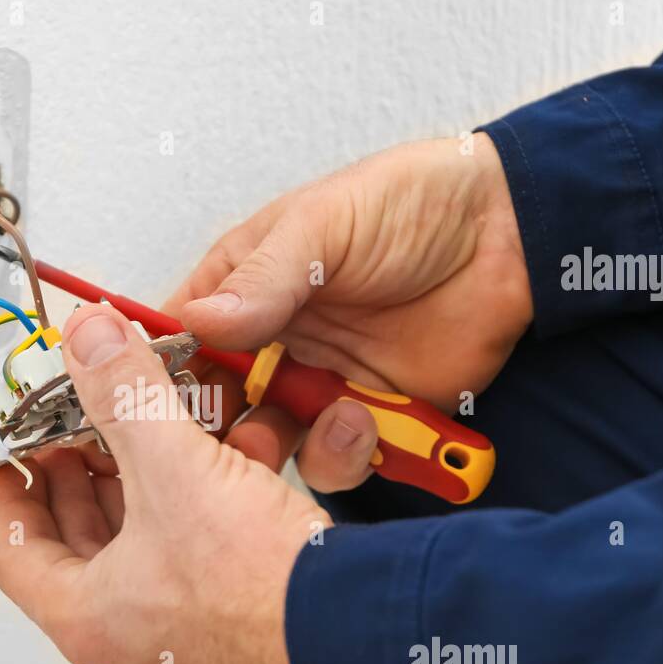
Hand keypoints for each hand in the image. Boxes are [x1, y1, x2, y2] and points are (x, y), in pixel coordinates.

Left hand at [0, 305, 328, 663]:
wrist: (364, 643)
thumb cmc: (263, 595)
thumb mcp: (177, 470)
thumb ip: (125, 395)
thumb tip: (88, 340)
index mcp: (90, 617)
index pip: (15, 553)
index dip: (8, 491)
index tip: (12, 453)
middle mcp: (133, 640)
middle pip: (82, 546)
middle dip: (83, 476)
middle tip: (81, 430)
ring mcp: (186, 642)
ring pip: (147, 546)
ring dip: (150, 481)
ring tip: (157, 428)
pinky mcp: (239, 629)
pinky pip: (201, 556)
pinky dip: (205, 504)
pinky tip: (230, 462)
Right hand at [165, 134, 530, 492]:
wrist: (509, 239)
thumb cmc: (412, 205)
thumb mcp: (325, 226)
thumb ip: (263, 279)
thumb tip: (198, 320)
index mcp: (243, 285)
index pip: (176, 336)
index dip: (158, 374)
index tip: (153, 405)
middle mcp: (269, 340)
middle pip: (211, 404)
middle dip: (215, 430)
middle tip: (235, 434)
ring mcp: (314, 382)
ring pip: (266, 441)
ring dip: (279, 447)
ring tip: (323, 416)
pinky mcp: (363, 416)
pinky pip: (330, 458)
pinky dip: (340, 455)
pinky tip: (364, 422)